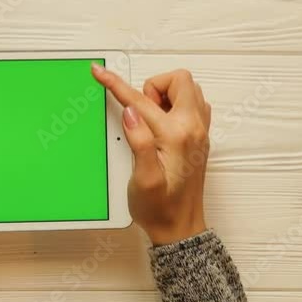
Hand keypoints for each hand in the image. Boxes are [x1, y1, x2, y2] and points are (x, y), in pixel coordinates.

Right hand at [92, 65, 210, 245]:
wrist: (179, 228)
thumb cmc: (159, 208)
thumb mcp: (142, 179)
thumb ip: (139, 141)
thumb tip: (131, 111)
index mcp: (177, 136)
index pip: (141, 100)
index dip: (116, 85)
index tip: (101, 73)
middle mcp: (193, 129)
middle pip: (178, 80)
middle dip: (153, 88)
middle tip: (141, 116)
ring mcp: (200, 131)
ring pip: (187, 89)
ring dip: (165, 95)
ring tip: (151, 123)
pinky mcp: (199, 137)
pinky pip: (191, 104)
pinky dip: (175, 105)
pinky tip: (162, 125)